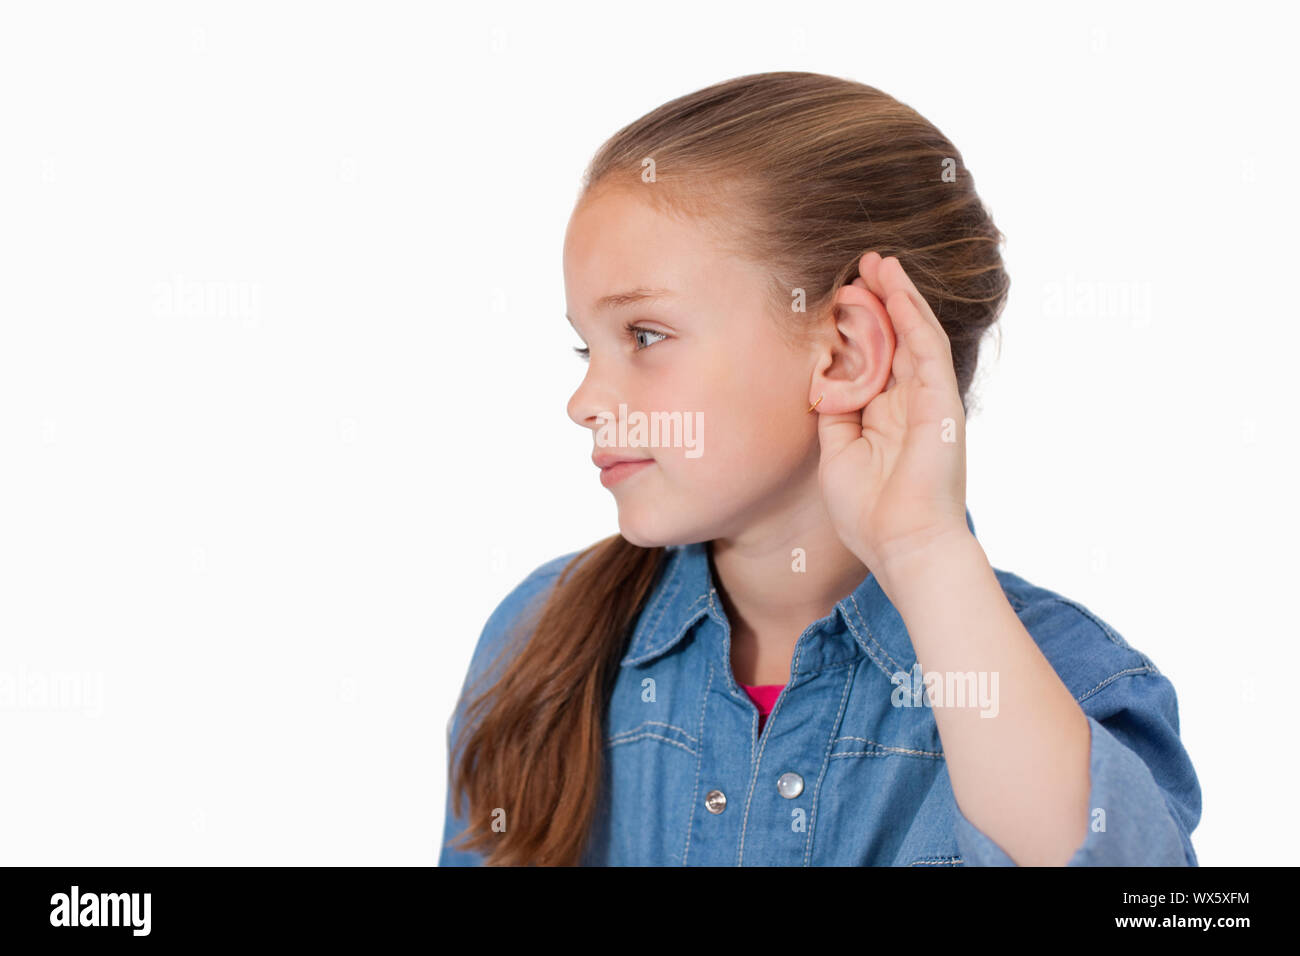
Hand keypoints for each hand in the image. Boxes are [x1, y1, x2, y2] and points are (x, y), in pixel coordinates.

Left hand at [814, 252, 970, 589]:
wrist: (902, 544)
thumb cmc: (869, 513)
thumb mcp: (837, 454)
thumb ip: (835, 414)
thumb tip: (823, 381)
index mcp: (887, 418)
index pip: (873, 360)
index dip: (857, 327)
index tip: (836, 298)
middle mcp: (910, 404)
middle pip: (895, 339)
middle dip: (877, 300)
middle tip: (860, 264)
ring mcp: (929, 400)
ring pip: (914, 333)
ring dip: (896, 296)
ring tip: (878, 262)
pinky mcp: (941, 400)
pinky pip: (926, 347)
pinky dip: (911, 315)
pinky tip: (894, 289)